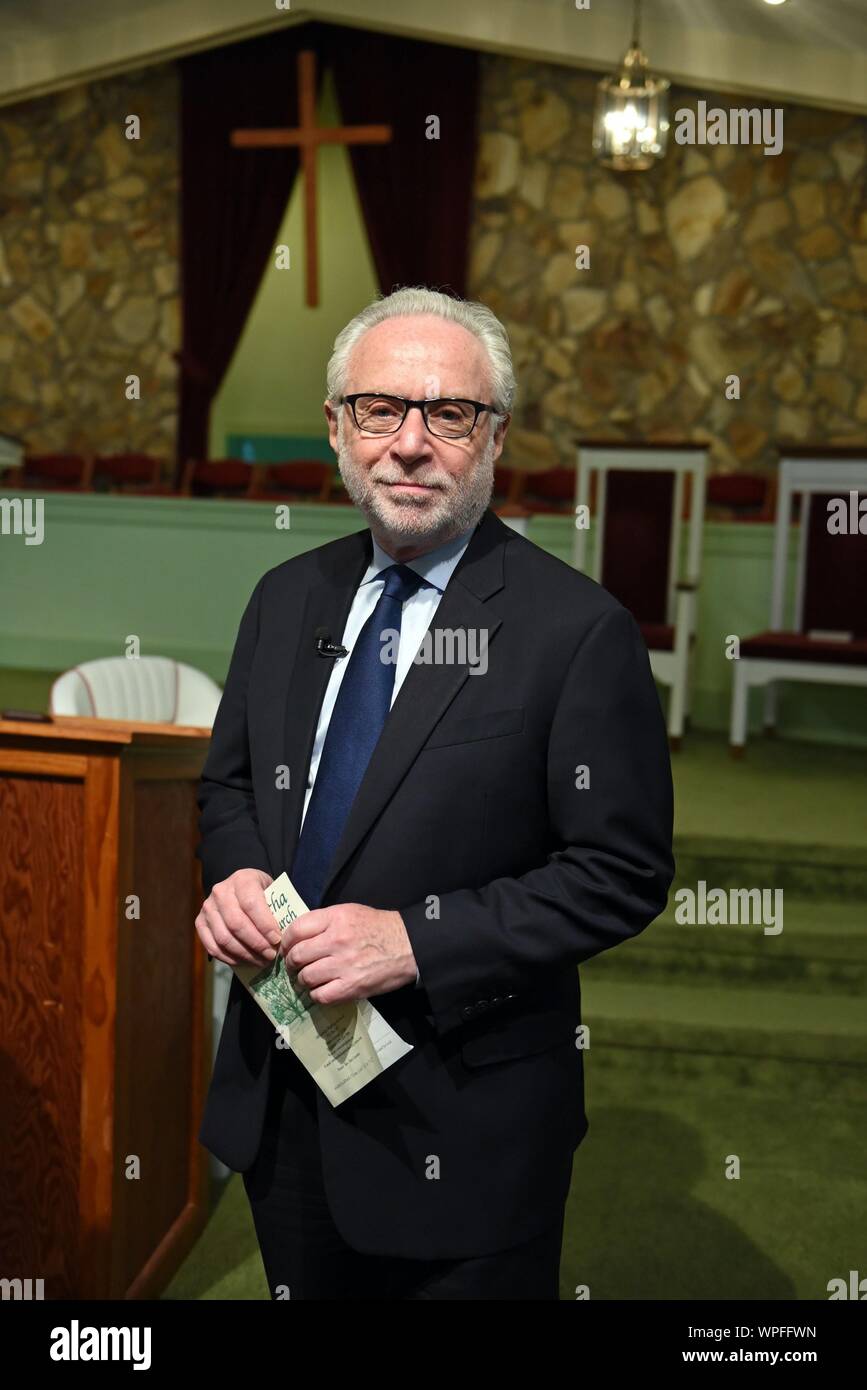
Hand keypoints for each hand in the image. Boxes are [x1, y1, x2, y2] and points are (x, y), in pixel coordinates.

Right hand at [195, 868, 278, 965]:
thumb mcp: (272, 892)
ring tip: (261, 961)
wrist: (241, 888)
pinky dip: (230, 959)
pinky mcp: (200, 923)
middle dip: (256, 944)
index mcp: (242, 879)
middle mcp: (220, 891)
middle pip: (236, 924)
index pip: (251, 904)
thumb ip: (277, 909)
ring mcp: (207, 908)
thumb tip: (285, 936)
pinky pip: (213, 947)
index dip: (264, 925)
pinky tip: (245, 961)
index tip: (277, 939)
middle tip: (270, 955)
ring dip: (244, 954)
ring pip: (224, 938)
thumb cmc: (262, 893)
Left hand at [281, 903, 415, 1004]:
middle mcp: (337, 940)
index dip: (286, 941)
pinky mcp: (352, 987)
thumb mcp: (350, 912)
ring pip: (305, 977)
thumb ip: (324, 922)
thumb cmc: (378, 928)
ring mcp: (343, 965)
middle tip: (296, 966)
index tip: (288, 947)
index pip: (296, 930)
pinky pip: (320, 995)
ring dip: (304, 980)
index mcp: (336, 918)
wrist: (408, 946)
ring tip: (310, 978)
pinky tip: (323, 989)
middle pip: (296, 955)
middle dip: (292, 963)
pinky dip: (317, 994)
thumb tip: (298, 935)